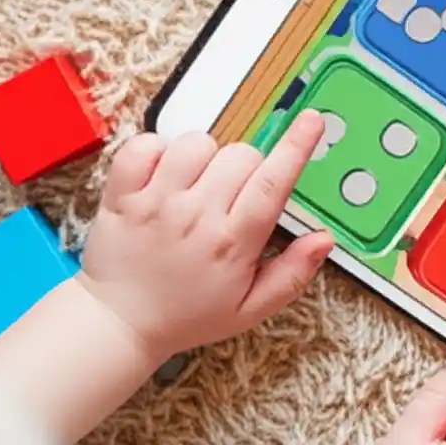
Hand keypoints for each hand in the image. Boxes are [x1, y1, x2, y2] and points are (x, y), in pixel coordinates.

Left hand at [77, 111, 333, 361]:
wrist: (120, 324)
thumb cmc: (189, 314)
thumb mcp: (251, 309)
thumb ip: (292, 274)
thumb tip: (325, 239)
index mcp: (232, 244)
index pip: (272, 183)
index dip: (296, 147)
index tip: (312, 120)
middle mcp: (195, 217)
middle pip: (240, 156)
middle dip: (249, 164)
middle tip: (234, 195)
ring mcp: (155, 202)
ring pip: (196, 143)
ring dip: (205, 155)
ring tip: (198, 184)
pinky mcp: (122, 194)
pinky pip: (145, 144)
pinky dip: (157, 148)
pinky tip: (163, 174)